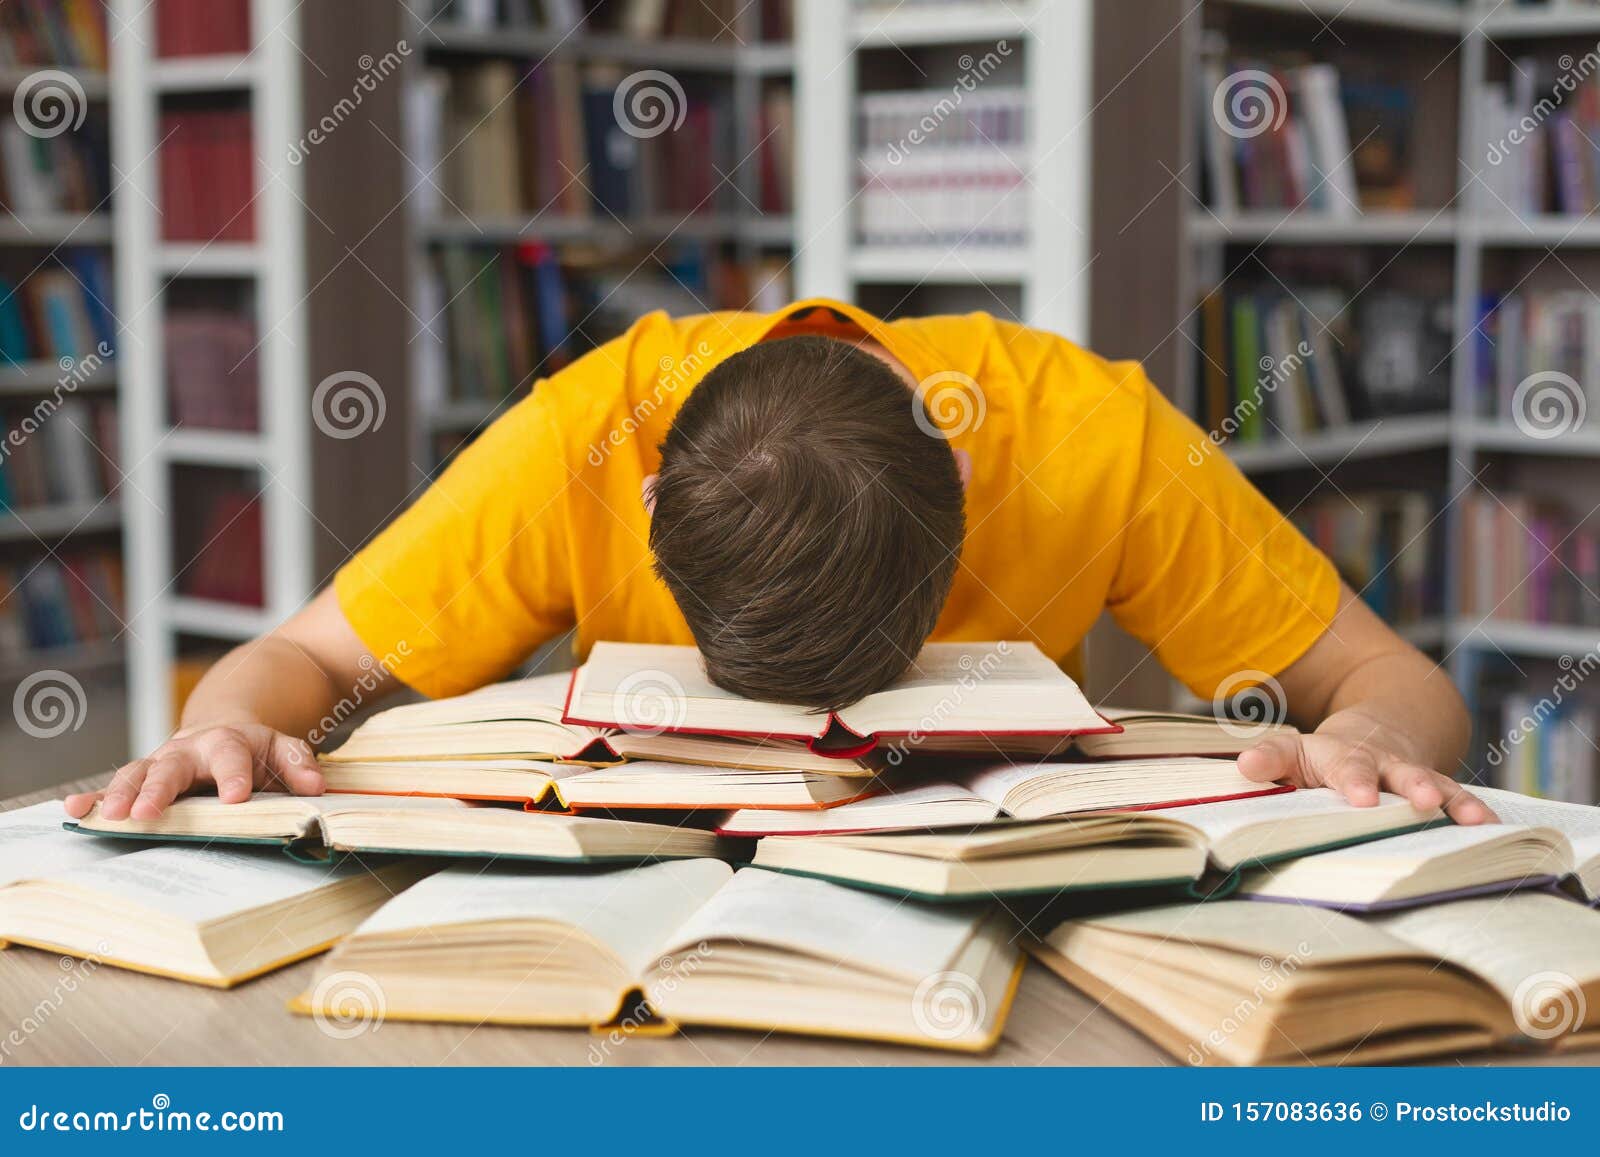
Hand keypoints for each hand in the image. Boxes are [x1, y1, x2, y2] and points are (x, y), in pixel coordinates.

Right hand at [63, 723, 323, 820]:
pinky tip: (73, 811)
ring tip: (108, 816)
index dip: (234, 775)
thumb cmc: (255, 750)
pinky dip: (93, 800)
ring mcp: (160, 764)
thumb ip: (299, 764)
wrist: (224, 731)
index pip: (231, 755)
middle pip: (171, 766)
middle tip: (146, 812)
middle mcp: (188, 750)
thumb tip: (314, 788)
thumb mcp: (284, 749)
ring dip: (119, 795)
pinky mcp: (141, 780)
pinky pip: (113, 789)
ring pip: (136, 775)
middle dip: (158, 789)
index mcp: (228, 742)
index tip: (236, 797)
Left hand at [1237, 715, 1494, 824]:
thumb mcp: (1294, 751)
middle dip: (1413, 787)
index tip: (1362, 798)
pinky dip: (1474, 813)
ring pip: (1436, 785)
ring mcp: (1414, 777)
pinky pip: (1458, 800)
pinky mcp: (1438, 791)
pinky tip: (1492, 828)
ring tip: (1472, 819)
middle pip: (1399, 773)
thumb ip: (1272, 758)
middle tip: (1421, 801)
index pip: (1346, 767)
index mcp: (1343, 756)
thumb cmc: (1325, 755)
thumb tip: (1244, 766)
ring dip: (1452, 801)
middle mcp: (1384, 763)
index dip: (1354, 781)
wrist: (1380, 731)